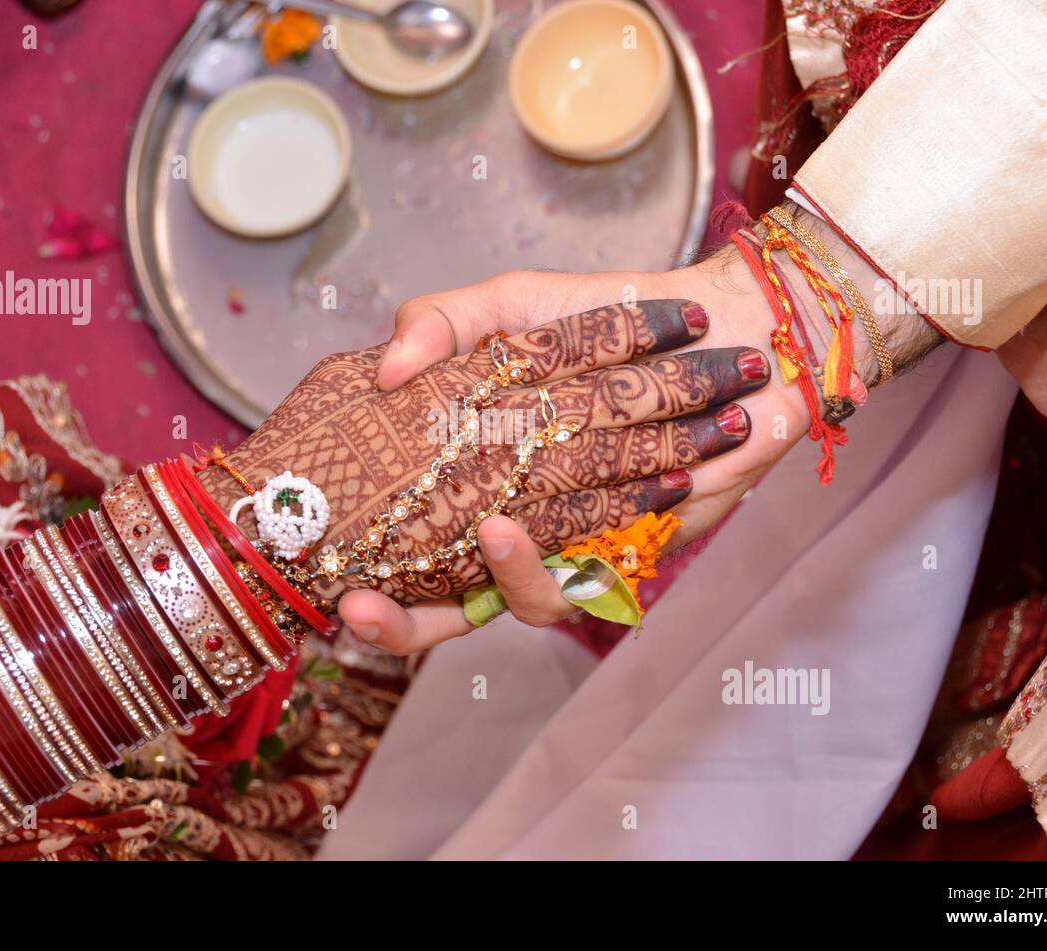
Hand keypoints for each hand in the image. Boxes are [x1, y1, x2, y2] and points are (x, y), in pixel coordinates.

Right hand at [200, 298, 770, 609]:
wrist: (720, 323)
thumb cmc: (600, 313)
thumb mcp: (506, 305)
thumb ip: (440, 323)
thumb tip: (386, 367)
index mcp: (468, 482)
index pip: (398, 553)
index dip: (362, 585)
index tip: (326, 588)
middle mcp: (511, 528)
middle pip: (444, 611)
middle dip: (398, 624)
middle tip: (355, 608)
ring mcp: (572, 547)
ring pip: (527, 603)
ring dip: (506, 574)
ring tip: (497, 526)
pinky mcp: (639, 549)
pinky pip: (605, 583)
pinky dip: (585, 555)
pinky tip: (586, 506)